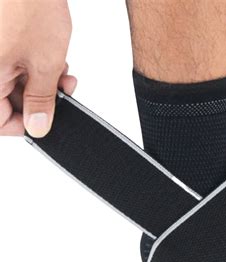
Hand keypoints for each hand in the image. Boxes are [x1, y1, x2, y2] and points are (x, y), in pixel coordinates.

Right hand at [0, 0, 75, 137]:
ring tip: (62, 72)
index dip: (22, 126)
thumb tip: (38, 126)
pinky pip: (11, 61)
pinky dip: (33, 64)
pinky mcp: (1, 38)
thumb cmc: (28, 2)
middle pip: (5, 99)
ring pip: (11, 80)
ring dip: (40, 82)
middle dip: (39, 99)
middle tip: (62, 91)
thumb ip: (41, 100)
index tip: (45, 123)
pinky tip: (53, 58)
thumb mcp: (44, 63)